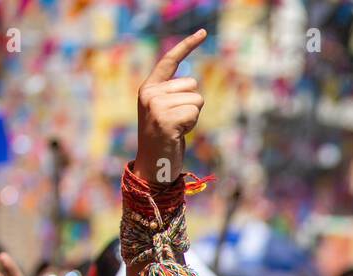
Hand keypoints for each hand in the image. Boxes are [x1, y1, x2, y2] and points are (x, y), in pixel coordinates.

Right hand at [135, 30, 206, 184]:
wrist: (153, 165)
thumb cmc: (164, 138)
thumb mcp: (165, 111)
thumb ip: (174, 94)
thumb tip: (193, 85)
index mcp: (149, 88)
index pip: (170, 60)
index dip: (187, 45)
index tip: (203, 32)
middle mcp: (150, 93)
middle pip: (192, 84)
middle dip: (192, 103)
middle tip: (177, 121)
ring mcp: (156, 105)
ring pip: (196, 99)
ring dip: (193, 116)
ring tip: (177, 128)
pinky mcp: (165, 119)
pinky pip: (195, 112)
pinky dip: (192, 124)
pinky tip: (179, 133)